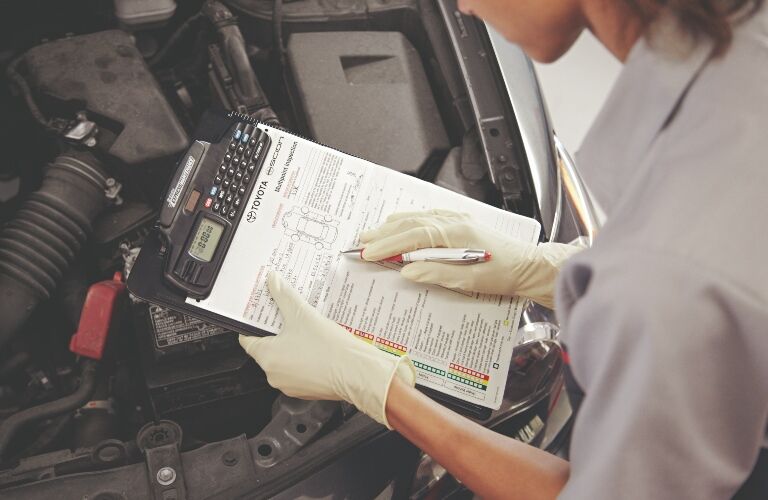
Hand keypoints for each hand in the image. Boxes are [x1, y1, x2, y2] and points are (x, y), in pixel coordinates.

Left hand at [239, 272, 415, 427]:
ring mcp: (290, 385)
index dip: (255, 323)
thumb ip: (284, 295)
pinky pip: (300, 370)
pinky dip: (305, 359)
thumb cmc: (330, 349)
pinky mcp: (306, 390)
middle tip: (291, 316)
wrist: (359, 373)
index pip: (247, 338)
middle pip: (267, 348)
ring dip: (293, 345)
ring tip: (308, 329)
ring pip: (285, 360)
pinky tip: (318, 346)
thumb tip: (272, 280)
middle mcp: (274, 375)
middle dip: (278, 332)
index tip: (265, 312)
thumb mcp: (303, 314)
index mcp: (267, 357)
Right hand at [359, 209, 581, 308]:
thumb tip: (408, 271)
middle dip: (383, 233)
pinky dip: (410, 221)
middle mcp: (454, 222)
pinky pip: (428, 217)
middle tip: (362, 241)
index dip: (387, 245)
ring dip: (393, 226)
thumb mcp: (469, 280)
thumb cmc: (504, 273)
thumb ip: (436, 273)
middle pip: (410, 224)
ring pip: (417, 218)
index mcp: (455, 234)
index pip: (412, 238)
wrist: (528, 266)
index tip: (368, 253)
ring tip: (374, 233)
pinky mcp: (461, 223)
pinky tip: (402, 224)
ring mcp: (457, 220)